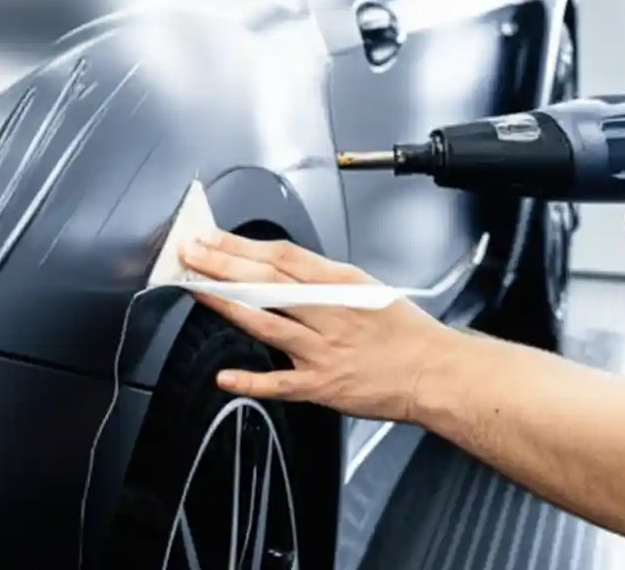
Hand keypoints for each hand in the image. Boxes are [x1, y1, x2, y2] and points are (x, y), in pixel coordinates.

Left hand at [177, 230, 459, 421]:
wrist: (435, 372)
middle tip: (189, 256)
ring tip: (196, 291)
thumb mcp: (367, 287)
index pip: (281, 257)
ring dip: (226, 306)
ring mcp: (324, 349)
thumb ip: (322, 279)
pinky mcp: (322, 385)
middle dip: (222, 266)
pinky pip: (280, 383)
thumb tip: (276, 267)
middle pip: (266, 283)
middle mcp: (330, 312)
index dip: (240, 246)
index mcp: (341, 283)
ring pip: (266, 322)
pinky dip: (251, 380)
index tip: (212, 238)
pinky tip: (225, 375)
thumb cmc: (404, 331)